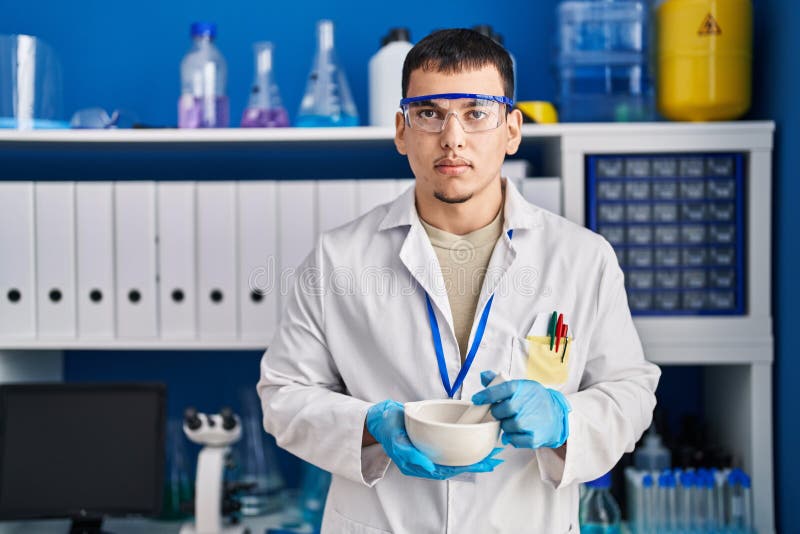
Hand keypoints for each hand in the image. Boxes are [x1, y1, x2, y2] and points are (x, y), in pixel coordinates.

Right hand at [366, 400, 503, 478]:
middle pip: (454, 465)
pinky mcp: (432, 441)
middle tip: (495, 459)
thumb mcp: (395, 441)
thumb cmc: (387, 429)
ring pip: (454, 457)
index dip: (466, 468)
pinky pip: (450, 446)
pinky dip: (464, 444)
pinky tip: (476, 440)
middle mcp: (426, 461)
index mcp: (418, 465)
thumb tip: (429, 466)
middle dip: (475, 463)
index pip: (446, 470)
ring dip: (473, 455)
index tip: (482, 465)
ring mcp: (429, 451)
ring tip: (491, 452)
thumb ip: (410, 454)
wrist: (381, 417)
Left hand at [471, 371, 570, 448]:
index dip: (486, 394)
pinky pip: (515, 440)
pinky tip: (515, 432)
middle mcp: (527, 403)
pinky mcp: (535, 437)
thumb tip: (483, 376)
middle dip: (497, 413)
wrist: (557, 415)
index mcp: (523, 388)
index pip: (502, 389)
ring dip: (505, 426)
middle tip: (499, 413)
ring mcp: (532, 421)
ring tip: (511, 422)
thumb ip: (499, 382)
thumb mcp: (520, 386)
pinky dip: (512, 438)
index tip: (476, 399)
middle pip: (502, 410)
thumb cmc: (533, 400)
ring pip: (507, 426)